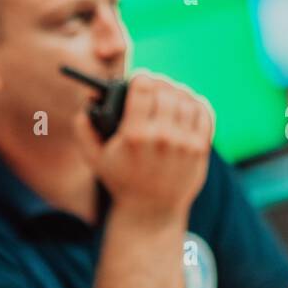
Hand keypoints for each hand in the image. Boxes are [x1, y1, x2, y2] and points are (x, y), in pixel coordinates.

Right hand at [74, 72, 213, 223]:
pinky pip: (204, 113)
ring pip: (186, 100)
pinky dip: (196, 104)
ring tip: (170, 93)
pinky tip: (187, 104)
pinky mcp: (200, 149)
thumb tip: (86, 103)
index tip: (139, 79)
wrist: (151, 210)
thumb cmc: (121, 181)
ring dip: (177, 92)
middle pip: (166, 91)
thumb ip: (83, 130)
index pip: (143, 88)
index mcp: (134, 136)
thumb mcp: (95, 159)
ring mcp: (184, 144)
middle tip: (154, 85)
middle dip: (159, 83)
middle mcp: (161, 137)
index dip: (141, 77)